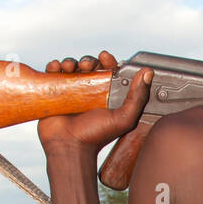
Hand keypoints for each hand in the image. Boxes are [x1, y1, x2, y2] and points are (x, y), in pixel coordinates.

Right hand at [37, 50, 152, 153]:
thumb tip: (148, 73)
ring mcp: (71, 93)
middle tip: (86, 65)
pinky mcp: (54, 94)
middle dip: (88, 60)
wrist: (69, 147)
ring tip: (69, 67)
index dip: (108, 61)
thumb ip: (138, 98)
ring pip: (71, 68)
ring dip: (70, 61)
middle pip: (89, 66)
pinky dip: (54, 66)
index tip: (105, 56)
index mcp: (106, 95)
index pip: (108, 70)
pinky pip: (54, 74)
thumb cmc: (96, 137)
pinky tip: (56, 67)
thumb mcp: (124, 119)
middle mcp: (89, 92)